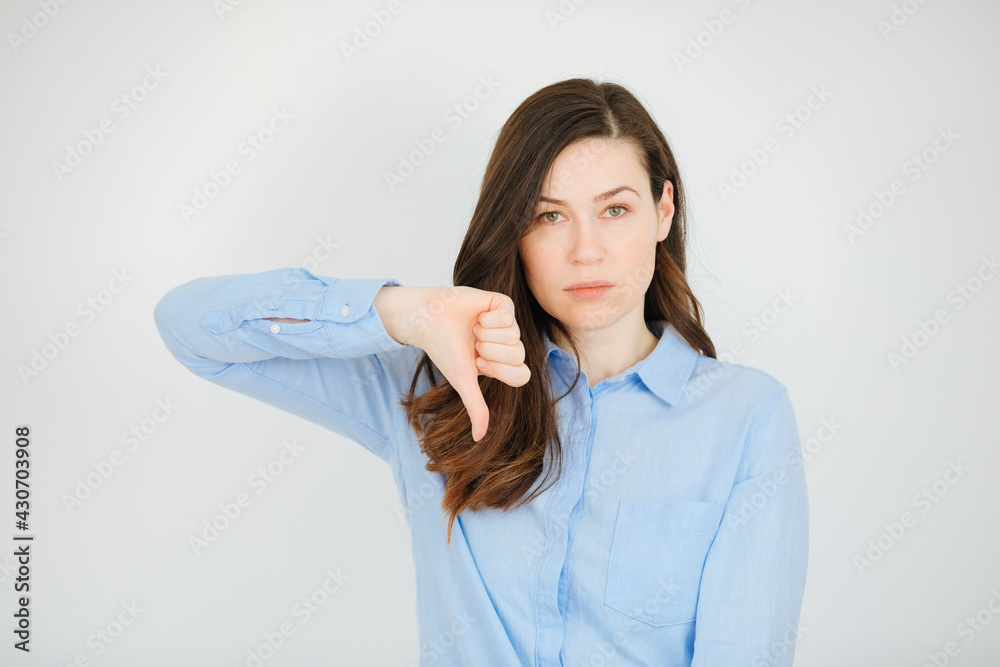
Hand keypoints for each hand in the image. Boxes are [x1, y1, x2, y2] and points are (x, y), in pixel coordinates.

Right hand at [405, 286, 530, 441]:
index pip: (522, 375)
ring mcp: (507, 323)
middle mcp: (508, 343)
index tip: (478, 362)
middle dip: (490, 350)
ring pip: (513, 334)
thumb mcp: (462, 381)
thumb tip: (479, 438)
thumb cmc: (444, 349)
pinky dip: (487, 318)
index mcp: (502, 363)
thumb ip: (476, 407)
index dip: (500, 370)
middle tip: (473, 344)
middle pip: (519, 354)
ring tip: (472, 329)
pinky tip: (476, 315)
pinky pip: (507, 315)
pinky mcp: (502, 304)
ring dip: (485, 333)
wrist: (428, 320)